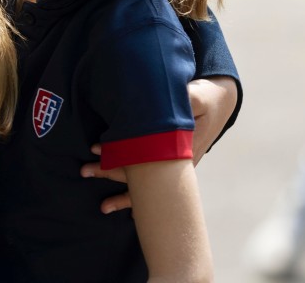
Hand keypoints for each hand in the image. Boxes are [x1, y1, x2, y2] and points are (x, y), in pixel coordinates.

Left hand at [81, 76, 236, 214]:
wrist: (219, 103)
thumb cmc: (203, 96)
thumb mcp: (196, 94)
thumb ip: (184, 97)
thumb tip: (167, 100)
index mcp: (179, 143)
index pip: (144, 155)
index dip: (119, 154)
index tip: (96, 149)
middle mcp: (177, 161)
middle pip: (141, 174)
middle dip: (112, 174)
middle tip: (85, 172)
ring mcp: (176, 166)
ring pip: (148, 185)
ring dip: (125, 195)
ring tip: (103, 208)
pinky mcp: (176, 165)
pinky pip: (156, 185)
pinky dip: (141, 196)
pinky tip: (130, 212)